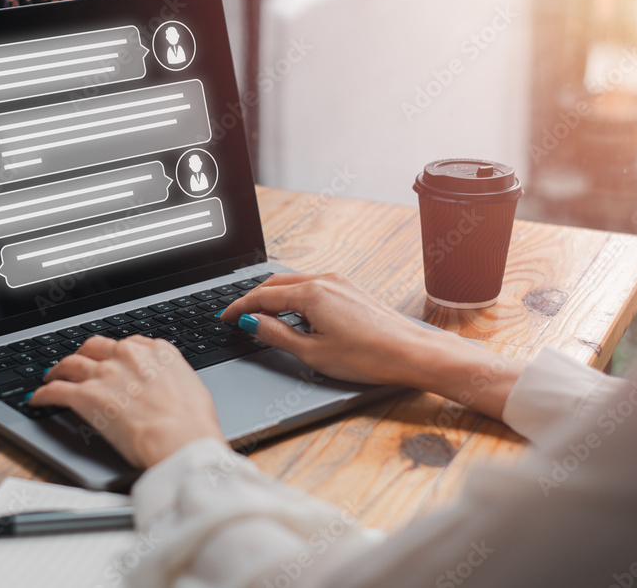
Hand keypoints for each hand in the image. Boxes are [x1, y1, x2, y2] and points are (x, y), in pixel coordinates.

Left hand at [29, 335, 225, 468]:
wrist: (181, 439)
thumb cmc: (192, 422)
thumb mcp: (191, 387)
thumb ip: (171, 378)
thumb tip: (166, 386)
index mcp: (156, 351)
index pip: (128, 344)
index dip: (114, 353)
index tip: (110, 360)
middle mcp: (128, 356)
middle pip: (95, 347)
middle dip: (84, 354)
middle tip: (77, 363)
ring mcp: (105, 374)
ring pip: (71, 364)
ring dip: (58, 369)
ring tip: (51, 376)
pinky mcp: (87, 396)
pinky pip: (56, 390)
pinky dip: (43, 394)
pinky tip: (37, 399)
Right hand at [220, 273, 522, 418]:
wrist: (411, 353)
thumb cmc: (368, 356)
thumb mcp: (312, 352)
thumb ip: (276, 335)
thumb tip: (251, 323)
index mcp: (310, 293)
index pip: (262, 296)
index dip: (239, 308)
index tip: (225, 317)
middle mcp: (324, 280)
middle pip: (276, 284)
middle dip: (254, 299)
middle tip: (239, 318)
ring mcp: (340, 282)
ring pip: (295, 283)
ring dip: (274, 297)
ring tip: (263, 319)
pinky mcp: (351, 290)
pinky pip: (312, 286)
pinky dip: (294, 297)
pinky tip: (295, 315)